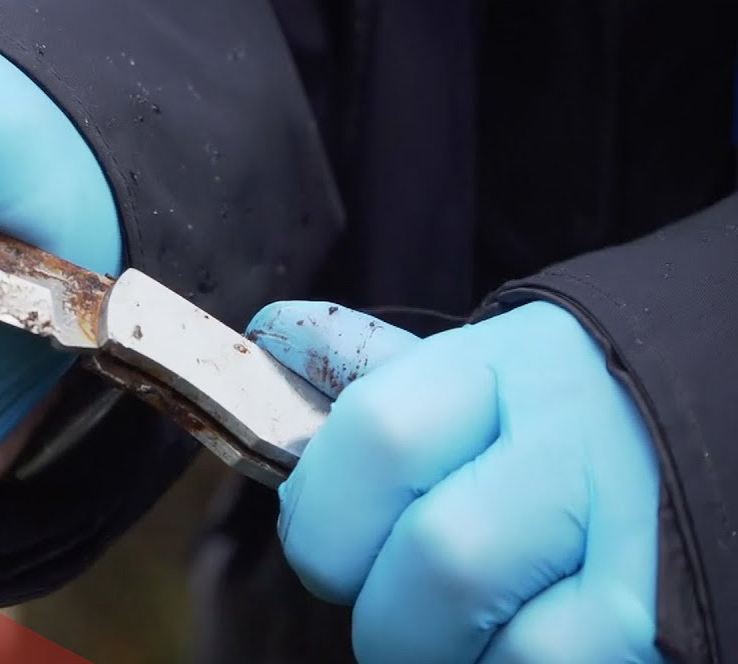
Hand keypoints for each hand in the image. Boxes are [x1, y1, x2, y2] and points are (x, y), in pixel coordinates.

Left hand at [246, 301, 662, 662]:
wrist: (710, 410)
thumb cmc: (566, 413)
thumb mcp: (480, 369)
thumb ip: (380, 374)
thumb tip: (271, 334)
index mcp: (500, 365)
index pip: (376, 436)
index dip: (324, 514)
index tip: (325, 542)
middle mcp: (572, 439)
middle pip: (436, 558)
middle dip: (384, 611)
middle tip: (394, 606)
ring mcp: (632, 532)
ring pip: (494, 637)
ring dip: (445, 652)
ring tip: (461, 624)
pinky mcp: (661, 614)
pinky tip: (518, 637)